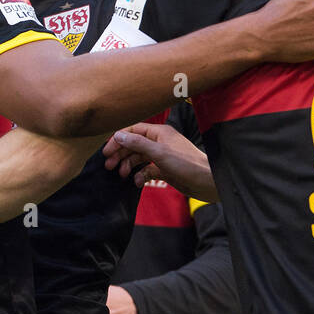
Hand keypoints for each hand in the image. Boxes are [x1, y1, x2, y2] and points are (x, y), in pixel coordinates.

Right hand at [102, 123, 217, 201]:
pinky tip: (137, 182)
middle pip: (133, 144)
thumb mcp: (159, 152)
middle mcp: (159, 142)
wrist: (206, 182)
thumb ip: (137, 143)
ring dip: (128, 165)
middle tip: (109, 165)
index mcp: (159, 133)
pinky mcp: (164, 169)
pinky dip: (140, 175)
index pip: (133, 130)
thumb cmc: (187, 164)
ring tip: (122, 174)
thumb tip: (118, 135)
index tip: (107, 151)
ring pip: (138, 158)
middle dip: (120, 154)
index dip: (118, 139)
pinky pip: (146, 170)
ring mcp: (161, 156)